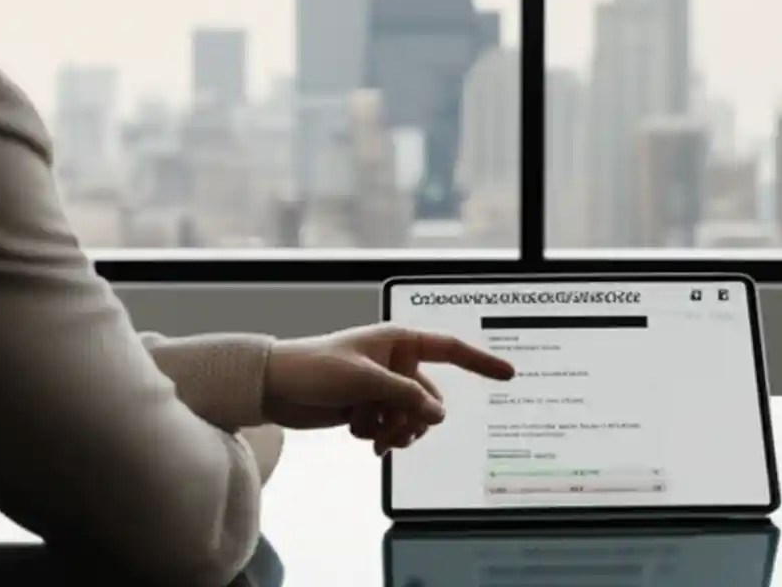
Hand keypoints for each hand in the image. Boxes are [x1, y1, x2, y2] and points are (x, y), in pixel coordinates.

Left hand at [262, 325, 513, 454]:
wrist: (273, 387)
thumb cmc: (315, 369)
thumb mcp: (365, 380)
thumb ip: (406, 396)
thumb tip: (438, 415)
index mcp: (398, 342)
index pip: (450, 349)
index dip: (481, 361)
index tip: (508, 373)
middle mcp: (395, 363)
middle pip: (430, 398)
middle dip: (415, 419)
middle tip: (392, 432)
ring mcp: (381, 387)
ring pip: (412, 417)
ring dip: (397, 432)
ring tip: (375, 440)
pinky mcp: (368, 407)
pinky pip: (392, 427)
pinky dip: (380, 435)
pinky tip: (361, 436)